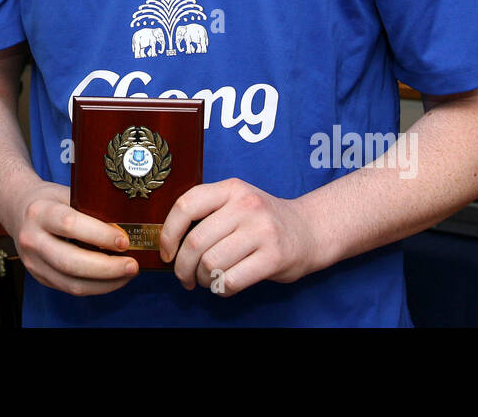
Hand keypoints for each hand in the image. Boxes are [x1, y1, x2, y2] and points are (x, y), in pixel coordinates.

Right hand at [9, 180, 138, 295]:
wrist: (18, 209)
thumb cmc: (50, 199)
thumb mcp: (67, 193)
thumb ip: (91, 208)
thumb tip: (128, 226)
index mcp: (40, 212)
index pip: (70, 224)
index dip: (99, 235)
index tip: (125, 241)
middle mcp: (31, 238)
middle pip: (70, 262)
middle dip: (106, 268)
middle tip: (133, 265)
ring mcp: (33, 262)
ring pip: (71, 282)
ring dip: (105, 283)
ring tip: (128, 274)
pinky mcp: (39, 276)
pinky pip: (70, 288)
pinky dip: (95, 287)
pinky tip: (113, 279)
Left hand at [159, 178, 319, 295]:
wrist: (310, 230)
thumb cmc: (264, 220)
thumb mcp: (237, 200)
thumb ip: (208, 211)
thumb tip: (169, 242)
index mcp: (231, 188)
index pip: (186, 205)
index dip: (168, 233)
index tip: (167, 253)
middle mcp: (246, 205)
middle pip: (195, 241)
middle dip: (182, 267)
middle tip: (185, 277)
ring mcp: (262, 231)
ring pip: (210, 263)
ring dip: (202, 279)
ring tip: (206, 279)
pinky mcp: (273, 257)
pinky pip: (230, 280)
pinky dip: (220, 289)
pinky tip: (223, 285)